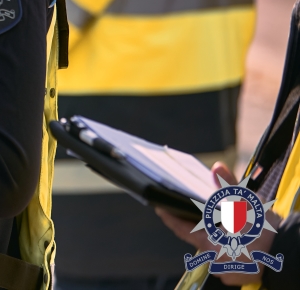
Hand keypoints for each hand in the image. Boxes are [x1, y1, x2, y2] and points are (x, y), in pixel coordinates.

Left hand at [155, 162, 279, 285]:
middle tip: (208, 214)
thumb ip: (229, 184)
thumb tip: (217, 167)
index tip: (159, 206)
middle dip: (202, 227)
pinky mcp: (237, 278)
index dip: (169, 216)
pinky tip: (237, 241)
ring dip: (218, 240)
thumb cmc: (267, 230)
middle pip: (200, 239)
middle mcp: (214, 261)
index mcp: (210, 243)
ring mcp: (225, 273)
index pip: (181, 228)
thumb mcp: (248, 203)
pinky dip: (229, 251)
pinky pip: (227, 262)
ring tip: (229, 227)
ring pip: (215, 251)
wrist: (290, 254)